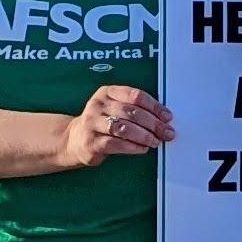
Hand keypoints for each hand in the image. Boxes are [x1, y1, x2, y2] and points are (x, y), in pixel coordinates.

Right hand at [55, 82, 173, 168]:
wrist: (74, 139)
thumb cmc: (102, 123)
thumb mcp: (115, 109)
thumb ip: (135, 109)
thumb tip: (163, 119)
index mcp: (107, 92)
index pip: (135, 95)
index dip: (154, 106)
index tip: (167, 116)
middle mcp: (98, 105)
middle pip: (131, 112)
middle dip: (153, 123)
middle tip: (166, 132)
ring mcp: (92, 123)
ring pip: (124, 128)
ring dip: (144, 136)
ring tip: (155, 141)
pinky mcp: (91, 142)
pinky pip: (116, 143)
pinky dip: (133, 147)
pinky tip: (142, 148)